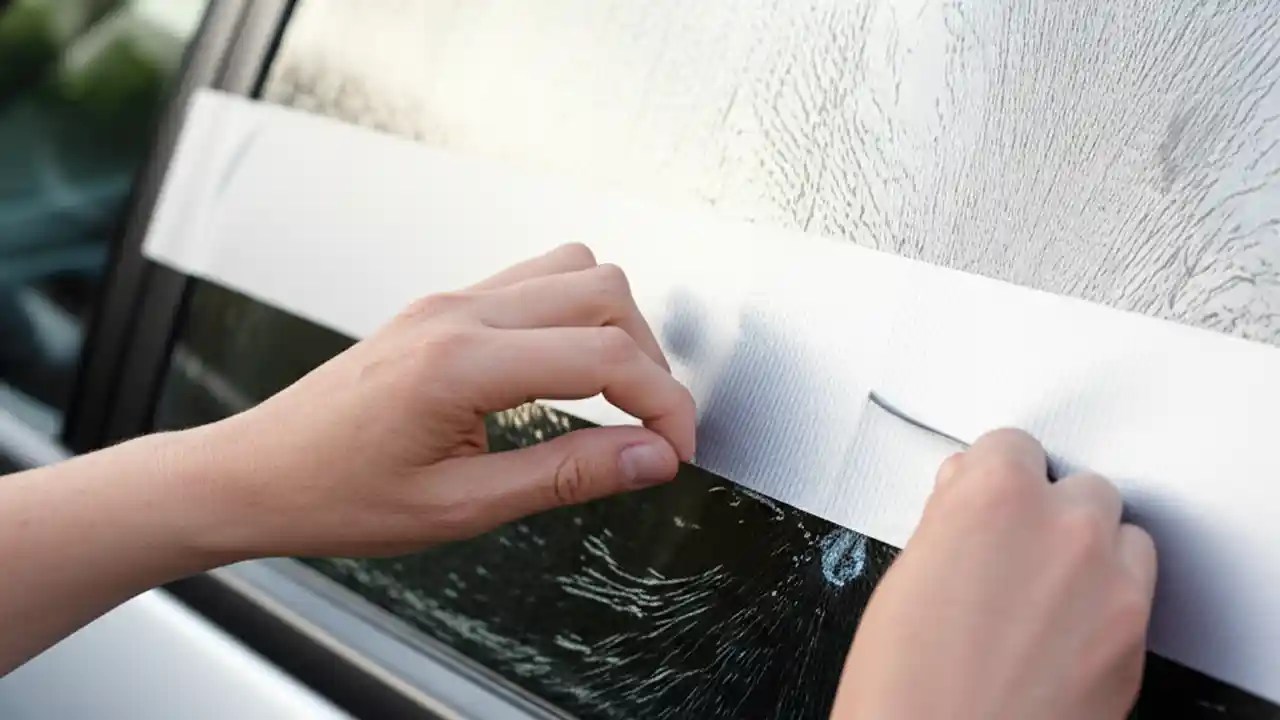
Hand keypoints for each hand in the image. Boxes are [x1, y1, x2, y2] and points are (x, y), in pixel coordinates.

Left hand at [188, 243, 695, 558]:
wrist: (256, 475)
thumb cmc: (335, 496)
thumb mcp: (460, 507)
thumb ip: (566, 476)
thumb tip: (650, 459)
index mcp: (460, 363)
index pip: (605, 359)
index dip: (664, 405)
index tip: (677, 450)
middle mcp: (459, 312)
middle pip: (605, 296)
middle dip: (651, 363)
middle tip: (654, 431)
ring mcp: (450, 299)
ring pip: (577, 270)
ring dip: (617, 328)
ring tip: (619, 397)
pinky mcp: (444, 303)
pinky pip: (536, 278)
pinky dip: (576, 316)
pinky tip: (568, 371)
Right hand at [831, 430, 1156, 719]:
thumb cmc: (904, 688)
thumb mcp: (905, 575)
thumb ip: (949, 521)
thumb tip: (967, 502)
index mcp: (993, 498)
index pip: (1011, 445)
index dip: (990, 477)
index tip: (983, 499)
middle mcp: (1063, 528)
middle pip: (1077, 485)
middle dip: (1047, 515)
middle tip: (1008, 557)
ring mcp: (1110, 583)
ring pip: (1121, 533)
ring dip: (1089, 553)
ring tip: (1041, 597)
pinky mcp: (1136, 639)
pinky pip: (1137, 591)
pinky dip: (1108, 603)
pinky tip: (1060, 635)